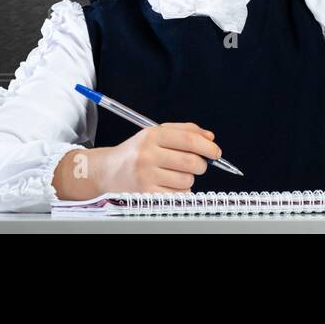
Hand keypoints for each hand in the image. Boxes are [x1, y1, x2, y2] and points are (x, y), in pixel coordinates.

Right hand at [97, 122, 221, 192]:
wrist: (108, 170)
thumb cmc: (136, 152)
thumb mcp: (156, 133)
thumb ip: (184, 130)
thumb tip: (210, 138)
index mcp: (152, 136)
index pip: (188, 139)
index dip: (207, 147)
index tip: (216, 152)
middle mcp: (147, 155)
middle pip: (191, 161)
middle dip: (201, 164)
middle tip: (198, 164)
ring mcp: (146, 176)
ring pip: (187, 180)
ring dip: (189, 178)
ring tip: (175, 173)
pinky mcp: (147, 194)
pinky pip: (178, 194)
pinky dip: (180, 190)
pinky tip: (168, 184)